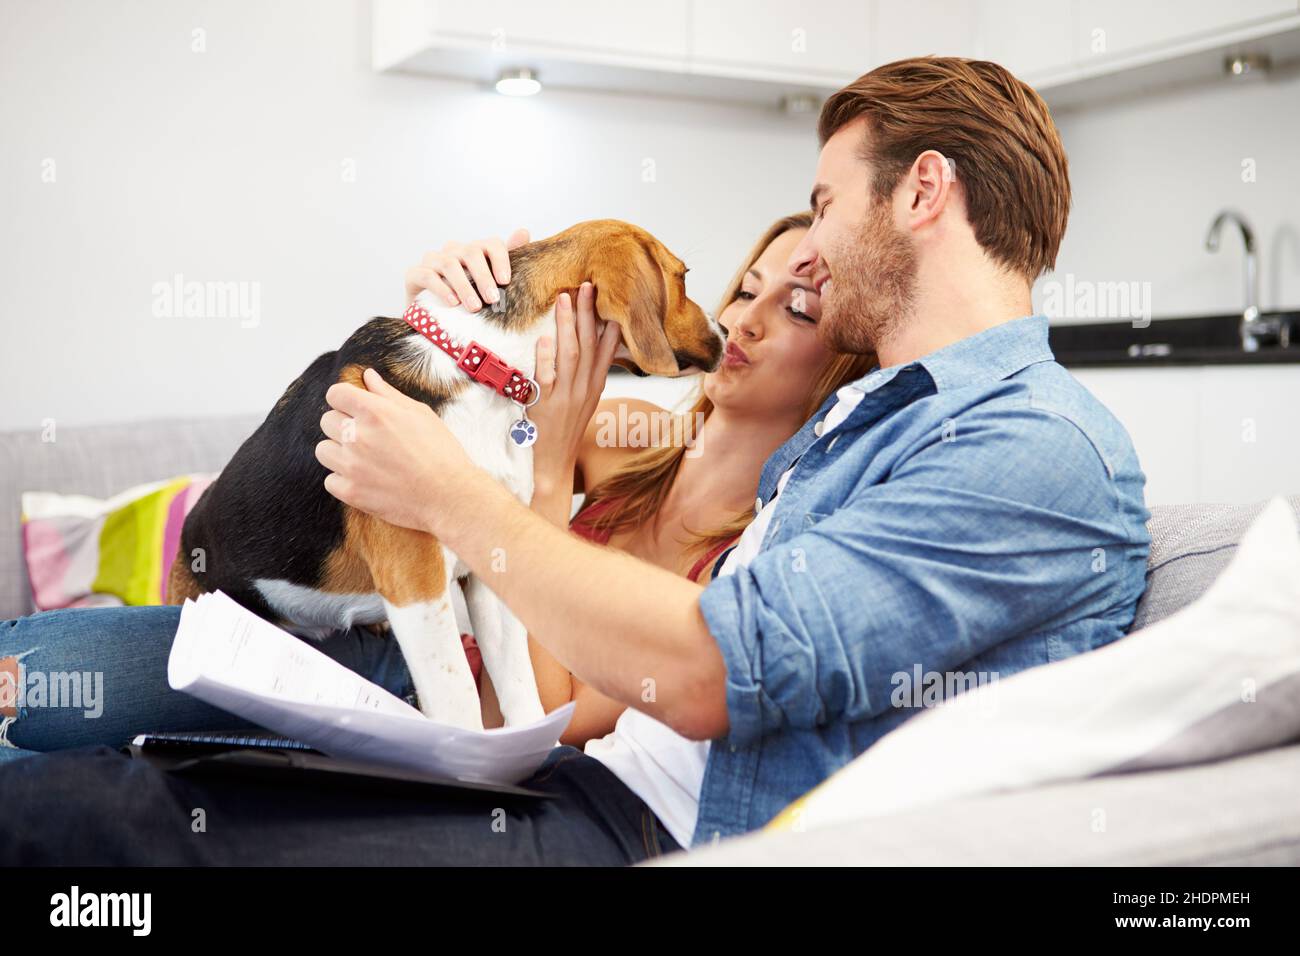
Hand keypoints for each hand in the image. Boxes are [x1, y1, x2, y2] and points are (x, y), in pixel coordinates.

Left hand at [317, 368, 476, 532]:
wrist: (450, 496)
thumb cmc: (441, 453)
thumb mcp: (420, 414)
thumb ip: (388, 394)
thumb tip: (368, 376)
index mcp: (375, 412)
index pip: (335, 394)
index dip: (345, 399)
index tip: (354, 408)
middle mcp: (358, 436)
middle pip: (327, 421)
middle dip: (343, 425)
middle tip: (366, 437)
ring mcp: (352, 466)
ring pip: (323, 450)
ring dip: (339, 452)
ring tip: (363, 459)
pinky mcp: (351, 492)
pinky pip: (330, 480)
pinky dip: (344, 480)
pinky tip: (365, 479)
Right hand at [404, 228, 529, 310]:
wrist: (434, 318)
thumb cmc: (468, 299)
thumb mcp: (490, 284)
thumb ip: (507, 259)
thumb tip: (524, 232)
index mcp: (474, 251)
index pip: (491, 244)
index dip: (500, 259)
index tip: (506, 281)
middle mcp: (454, 251)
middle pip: (471, 253)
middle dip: (483, 277)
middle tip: (493, 299)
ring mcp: (433, 260)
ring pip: (449, 264)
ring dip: (464, 287)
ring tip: (474, 307)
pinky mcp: (414, 274)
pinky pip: (427, 276)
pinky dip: (441, 289)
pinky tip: (453, 303)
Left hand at [530, 282, 621, 491]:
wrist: (555, 463)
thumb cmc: (566, 429)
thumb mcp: (585, 398)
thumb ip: (588, 370)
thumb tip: (591, 339)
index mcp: (596, 384)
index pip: (606, 346)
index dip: (607, 319)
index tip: (607, 294)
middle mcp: (585, 388)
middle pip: (589, 344)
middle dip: (588, 312)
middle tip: (586, 285)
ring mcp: (567, 397)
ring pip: (570, 355)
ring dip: (568, 325)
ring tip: (565, 299)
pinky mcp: (546, 407)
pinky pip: (547, 379)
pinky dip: (546, 359)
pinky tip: (544, 340)